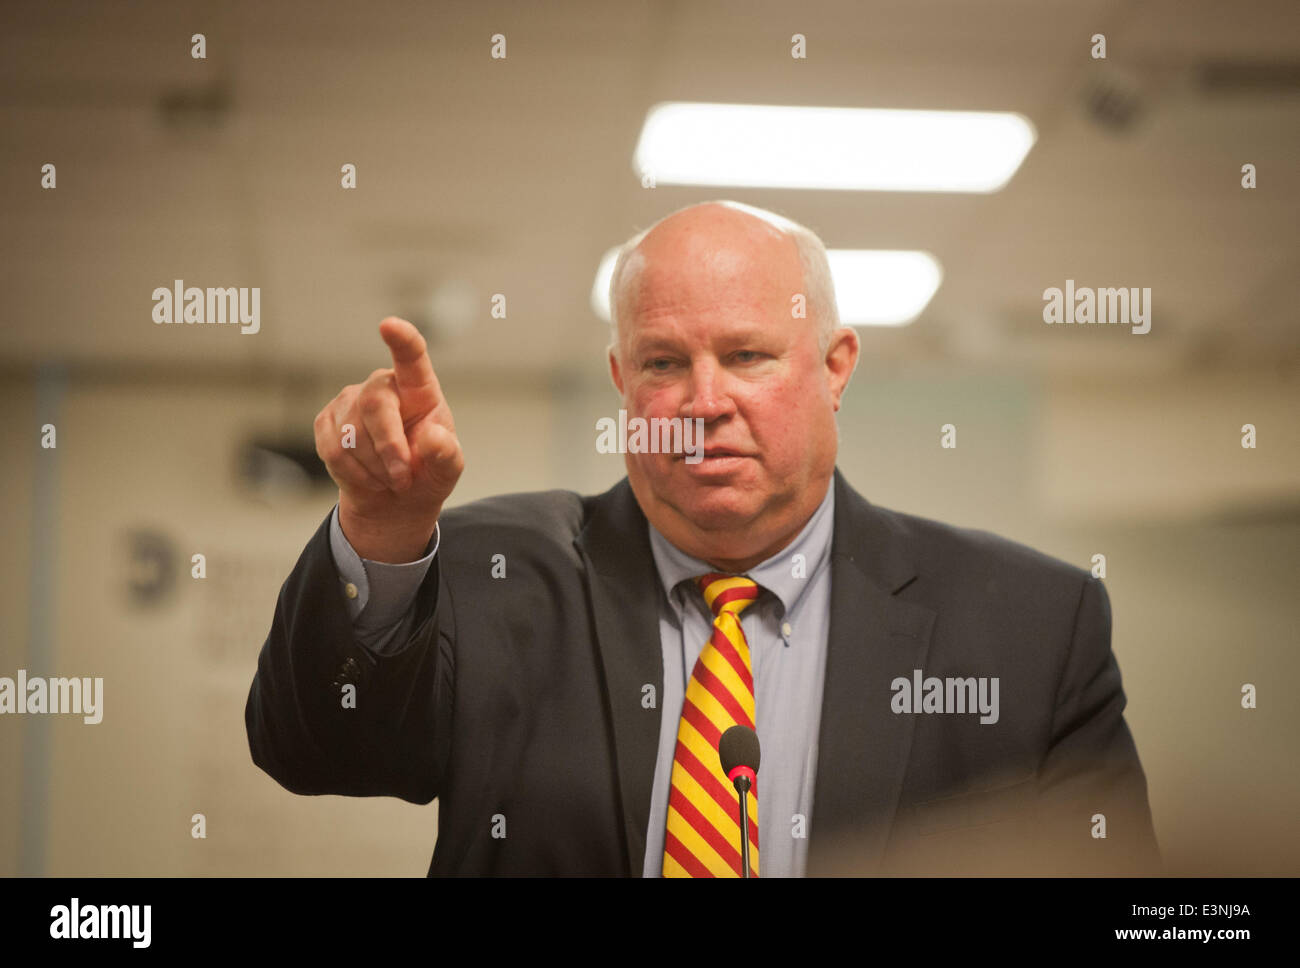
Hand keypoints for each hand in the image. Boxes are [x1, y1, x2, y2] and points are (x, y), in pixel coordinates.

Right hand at [314, 317, 463, 561]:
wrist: (393, 497)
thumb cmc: (426, 472)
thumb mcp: (447, 470)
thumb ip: (445, 454)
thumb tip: (431, 437)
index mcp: (419, 389)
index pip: (412, 357)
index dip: (402, 340)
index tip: (389, 325)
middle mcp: (382, 386)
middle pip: (375, 405)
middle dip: (388, 448)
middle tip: (402, 479)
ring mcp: (349, 401)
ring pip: (352, 435)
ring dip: (375, 469)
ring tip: (390, 478)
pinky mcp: (326, 421)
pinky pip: (333, 451)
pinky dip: (354, 474)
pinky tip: (369, 478)